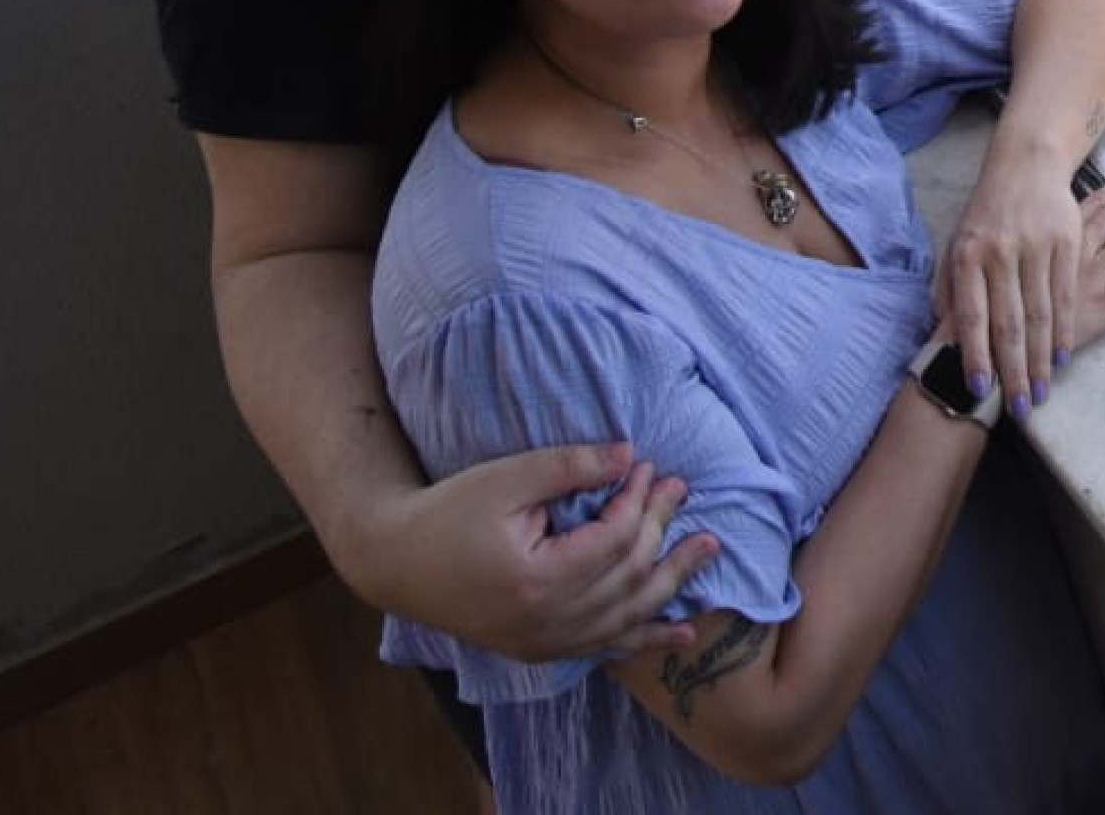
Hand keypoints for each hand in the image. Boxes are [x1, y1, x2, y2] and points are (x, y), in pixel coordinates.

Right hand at [359, 446, 719, 663]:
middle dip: (661, 530)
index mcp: (538, 579)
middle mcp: (547, 622)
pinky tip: (681, 632)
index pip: (613, 540)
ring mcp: (545, 643)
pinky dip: (645, 639)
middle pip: (627, 576)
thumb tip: (629, 454)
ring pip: (627, 617)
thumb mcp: (506, 479)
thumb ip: (569, 467)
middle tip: (682, 490)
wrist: (396, 563)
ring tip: (708, 550)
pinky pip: (604, 648)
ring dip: (671, 582)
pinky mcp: (540, 650)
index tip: (649, 466)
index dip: (638, 501)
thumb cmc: (448, 513)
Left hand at [940, 167, 1084, 420]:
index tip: (978, 390)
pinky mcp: (1065, 241)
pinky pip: (1065, 294)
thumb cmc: (986, 215)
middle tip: (1018, 408)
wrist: (1025, 166)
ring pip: (1039, 314)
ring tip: (1040, 392)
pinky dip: (1064, 329)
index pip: (971, 314)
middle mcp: (999, 251)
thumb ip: (950, 291)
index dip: (974, 354)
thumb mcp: (956, 246)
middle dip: (1013, 371)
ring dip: (1040, 359)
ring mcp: (1035, 246)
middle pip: (1007, 322)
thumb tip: (943, 338)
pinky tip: (1063, 356)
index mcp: (967, 255)